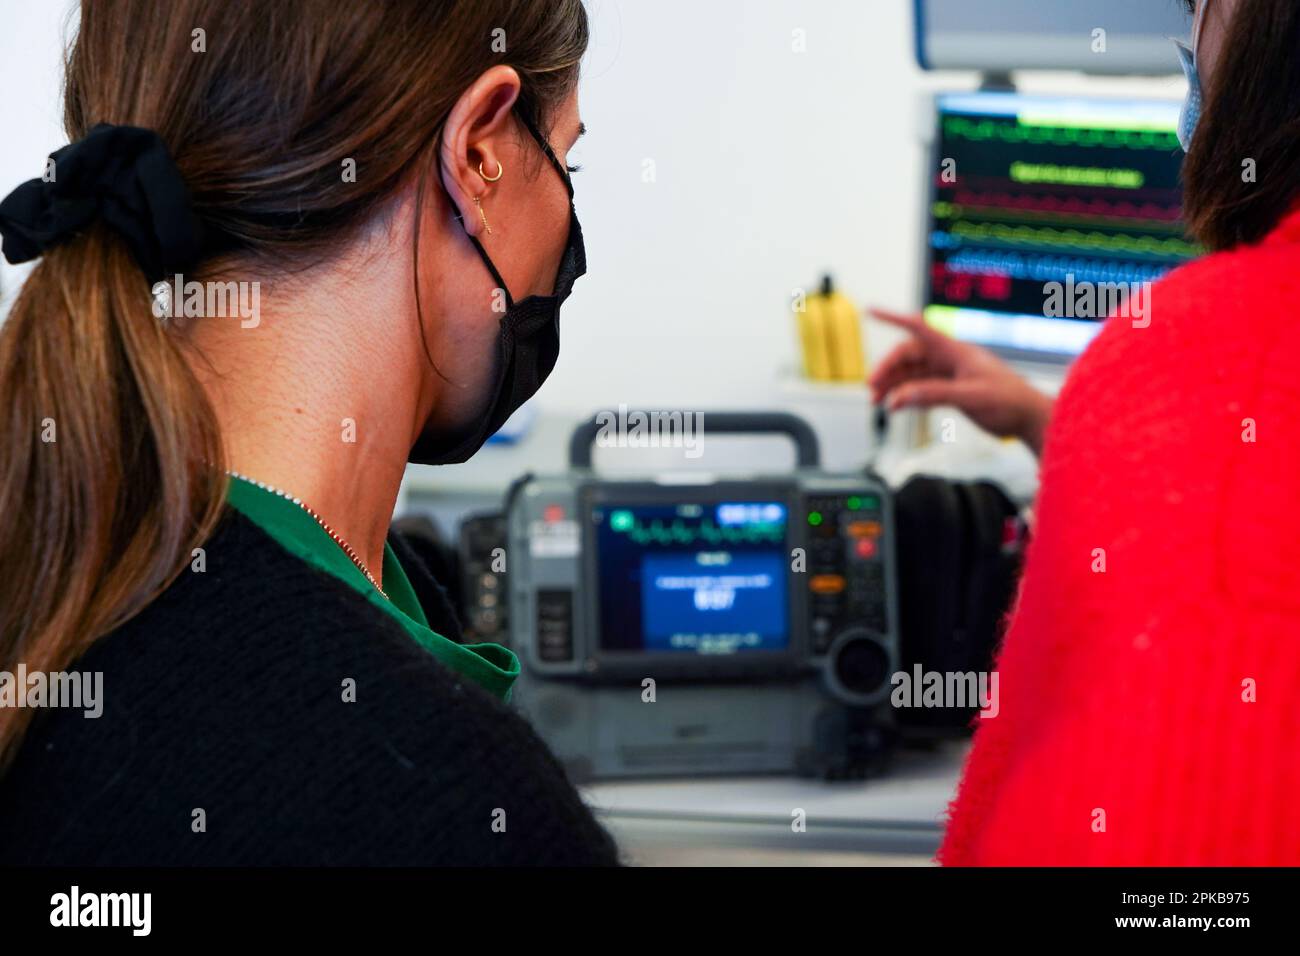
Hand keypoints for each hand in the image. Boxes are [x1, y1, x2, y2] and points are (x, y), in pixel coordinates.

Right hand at [867, 308, 1053, 456]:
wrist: (1028, 417)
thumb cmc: (1008, 401)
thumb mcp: (970, 396)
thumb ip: (933, 395)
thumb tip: (899, 397)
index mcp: (955, 351)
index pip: (918, 327)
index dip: (893, 318)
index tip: (872, 311)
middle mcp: (950, 359)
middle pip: (909, 356)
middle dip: (887, 369)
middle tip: (872, 387)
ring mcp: (950, 375)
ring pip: (912, 375)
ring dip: (893, 385)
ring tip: (878, 401)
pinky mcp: (952, 391)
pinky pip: (921, 389)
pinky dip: (906, 396)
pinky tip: (897, 406)